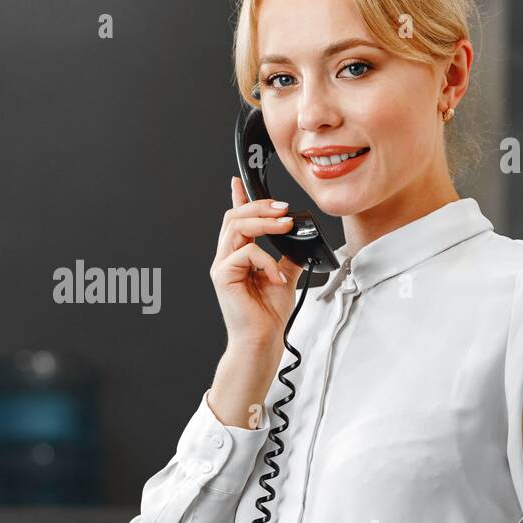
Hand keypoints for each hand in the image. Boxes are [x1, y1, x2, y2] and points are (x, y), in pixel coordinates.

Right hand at [210, 176, 307, 349]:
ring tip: (284, 225)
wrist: (262, 340)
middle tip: (283, 208)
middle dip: (259, 206)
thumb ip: (288, 256)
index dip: (238, 198)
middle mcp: (226, 258)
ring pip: (236, 226)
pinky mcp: (223, 276)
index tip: (240, 181)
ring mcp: (222, 266)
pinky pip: (246, 253)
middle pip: (234, 216)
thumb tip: (301, 239)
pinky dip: (266, 261)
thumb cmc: (267, 315)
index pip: (236, 220)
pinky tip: (277, 277)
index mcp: (238, 256)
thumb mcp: (284, 277)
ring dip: (263, 222)